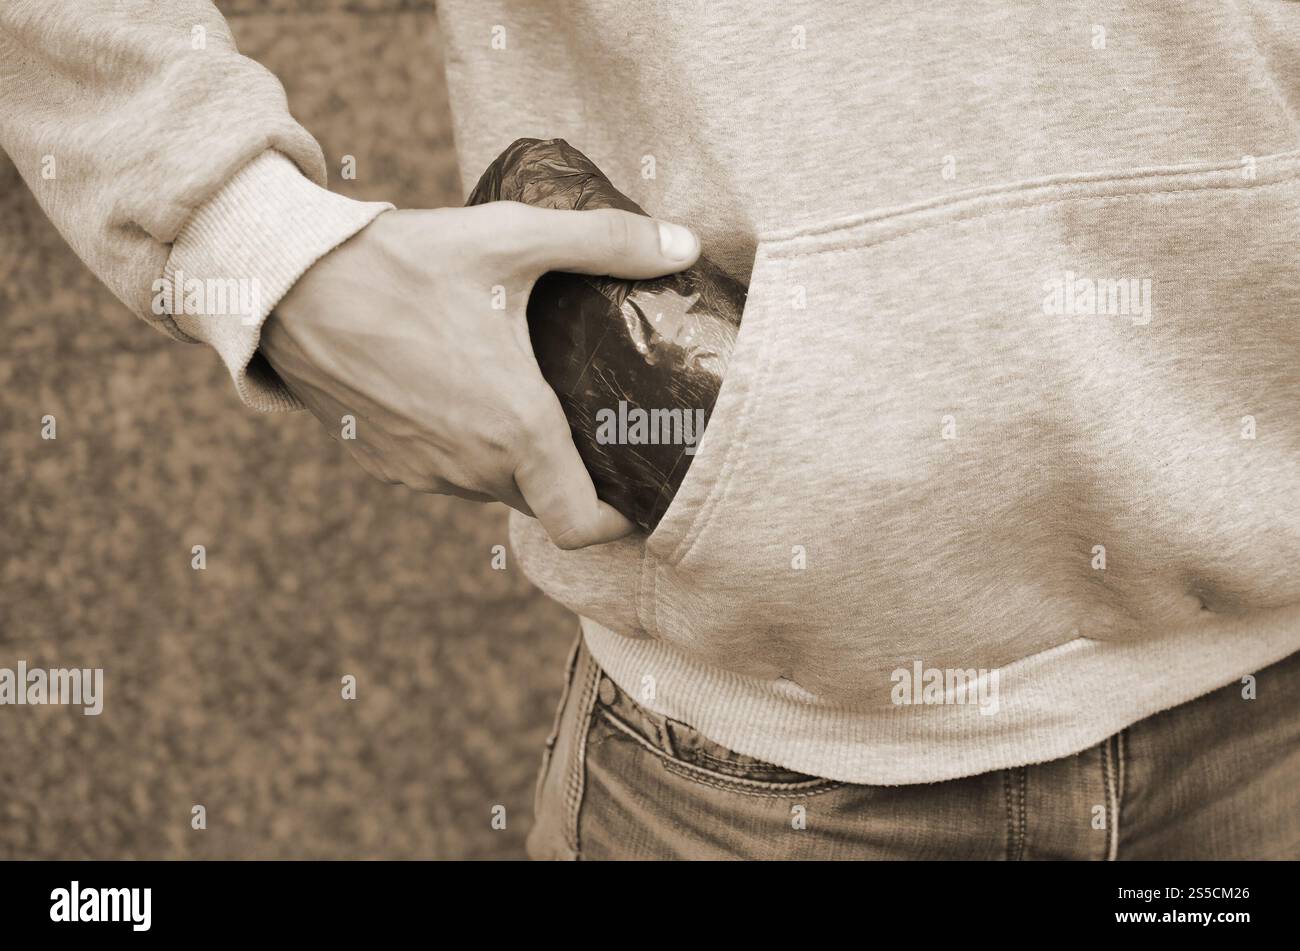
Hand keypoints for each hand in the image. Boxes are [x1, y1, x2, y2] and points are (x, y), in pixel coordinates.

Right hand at [259, 202, 700, 548]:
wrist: (284, 284)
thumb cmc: (400, 263)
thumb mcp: (510, 238)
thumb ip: (606, 241)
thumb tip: (684, 244)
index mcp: (513, 428)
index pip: (581, 525)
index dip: (619, 521)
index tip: (634, 491)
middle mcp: (470, 467)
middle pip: (545, 501)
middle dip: (577, 477)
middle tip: (597, 428)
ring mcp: (425, 472)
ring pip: (497, 490)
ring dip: (524, 463)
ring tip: (539, 407)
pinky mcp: (388, 464)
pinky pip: (450, 477)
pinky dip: (475, 454)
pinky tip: (476, 400)